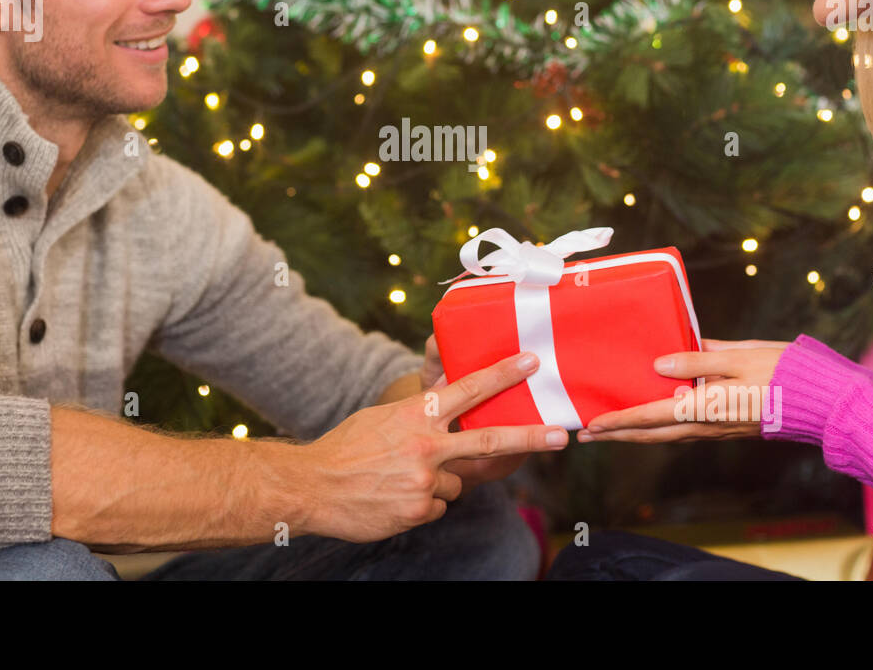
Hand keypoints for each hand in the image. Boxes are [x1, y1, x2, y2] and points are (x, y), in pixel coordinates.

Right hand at [297, 350, 568, 541]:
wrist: (312, 486)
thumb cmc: (347, 447)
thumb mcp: (384, 417)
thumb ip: (421, 412)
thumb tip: (450, 396)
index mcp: (416, 415)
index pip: (468, 389)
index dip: (503, 375)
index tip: (532, 363)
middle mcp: (426, 446)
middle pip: (488, 441)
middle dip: (528, 437)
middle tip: (560, 436)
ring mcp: (424, 481)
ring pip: (454, 483)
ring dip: (435, 483)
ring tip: (397, 479)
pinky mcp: (418, 510)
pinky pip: (435, 507)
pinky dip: (419, 504)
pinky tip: (392, 497)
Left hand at [575, 338, 791, 443]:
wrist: (822, 401)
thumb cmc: (782, 373)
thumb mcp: (738, 356)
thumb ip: (697, 359)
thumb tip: (658, 364)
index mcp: (705, 407)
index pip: (651, 416)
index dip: (618, 420)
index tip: (591, 426)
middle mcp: (706, 424)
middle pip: (652, 433)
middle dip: (617, 434)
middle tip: (587, 435)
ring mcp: (717, 428)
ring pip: (667, 434)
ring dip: (637, 433)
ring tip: (612, 429)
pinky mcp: (728, 425)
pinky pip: (685, 429)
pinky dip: (662, 426)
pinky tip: (655, 417)